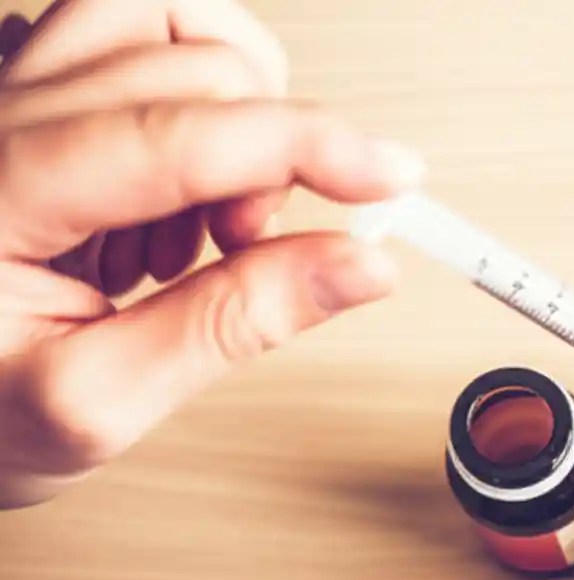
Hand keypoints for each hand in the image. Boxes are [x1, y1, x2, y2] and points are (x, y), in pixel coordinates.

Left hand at [0, 0, 422, 508]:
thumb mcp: (94, 403)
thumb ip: (232, 325)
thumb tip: (358, 267)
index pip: (178, 133)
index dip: (305, 146)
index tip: (391, 179)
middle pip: (189, 65)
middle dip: (265, 155)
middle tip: (247, 246)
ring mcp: (4, 93)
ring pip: (160, 20)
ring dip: (229, 105)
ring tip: (202, 208)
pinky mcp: (21, 92)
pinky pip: (125, 36)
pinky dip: (186, 97)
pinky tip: (164, 183)